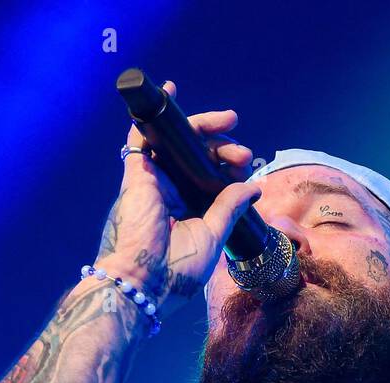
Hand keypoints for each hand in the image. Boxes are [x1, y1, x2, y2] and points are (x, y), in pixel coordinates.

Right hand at [95, 80, 261, 313]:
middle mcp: (170, 192)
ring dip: (201, 126)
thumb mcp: (214, 235)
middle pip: (196, 155)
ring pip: (176, 142)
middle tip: (243, 149)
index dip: (228, 163)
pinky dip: (154, 116)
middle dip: (223, 145)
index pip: (209, 174)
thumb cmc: (178, 270)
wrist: (147, 282)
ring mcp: (153, 182)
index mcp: (188, 209)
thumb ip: (229, 208)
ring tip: (228, 120)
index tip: (247, 162)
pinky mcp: (137, 176)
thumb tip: (251, 186)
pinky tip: (169, 93)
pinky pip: (141, 138)